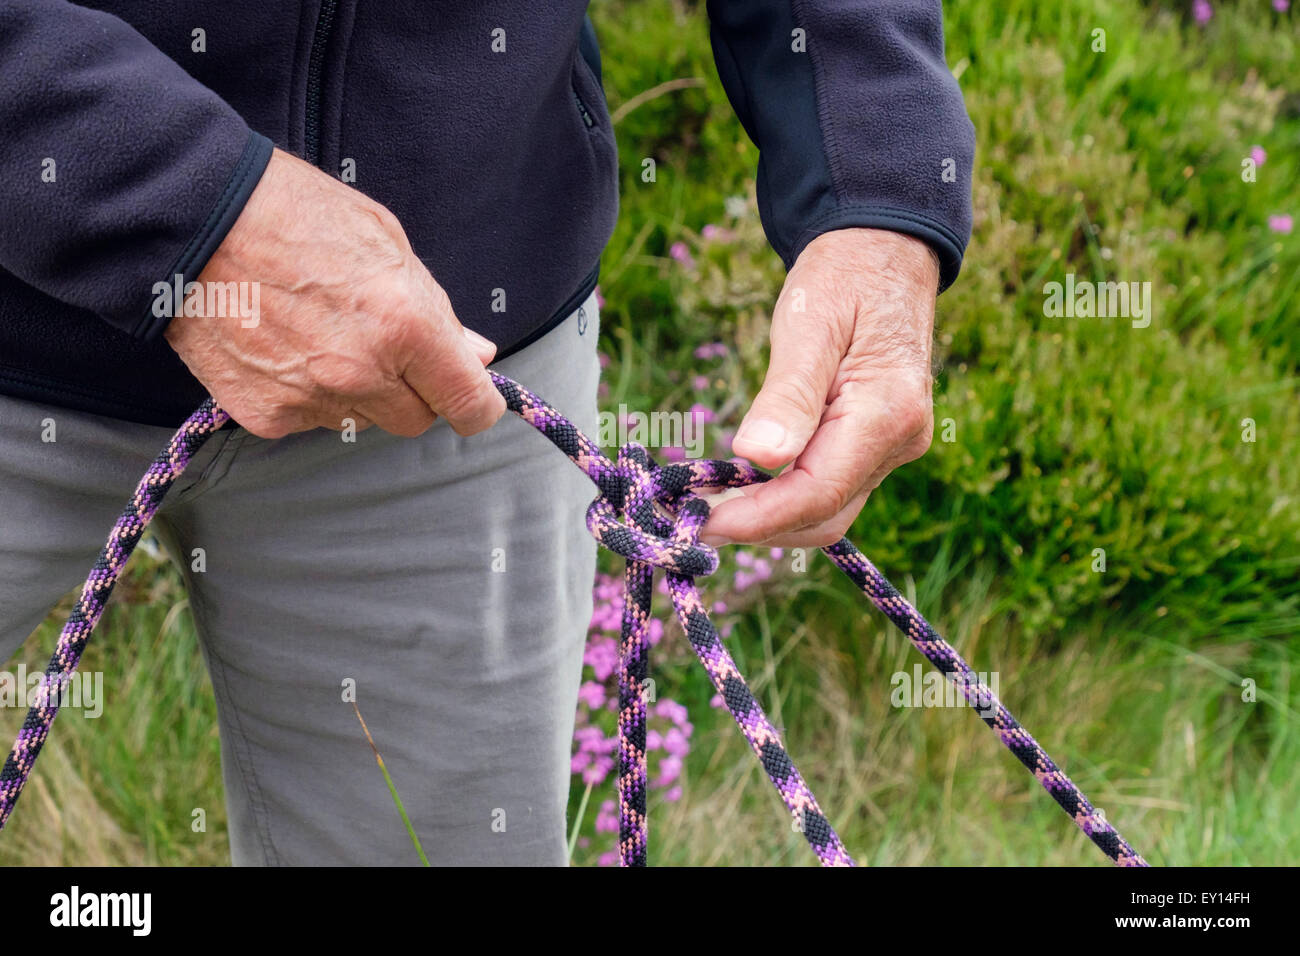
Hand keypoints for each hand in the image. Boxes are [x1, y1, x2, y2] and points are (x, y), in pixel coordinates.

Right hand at [164, 148, 504, 438]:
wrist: (190, 220)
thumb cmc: (292, 214)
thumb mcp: (386, 244)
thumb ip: (436, 310)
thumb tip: (477, 355)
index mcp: (405, 325)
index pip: (468, 404)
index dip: (474, 402)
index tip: (469, 396)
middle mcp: (362, 373)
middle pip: (415, 419)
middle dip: (411, 391)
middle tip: (380, 345)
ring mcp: (312, 400)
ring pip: (361, 420)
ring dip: (357, 392)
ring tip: (319, 332)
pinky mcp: (267, 415)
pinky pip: (310, 420)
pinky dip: (307, 394)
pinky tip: (284, 345)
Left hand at [700, 228, 938, 547]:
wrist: (886, 251)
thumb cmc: (843, 276)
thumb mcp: (809, 324)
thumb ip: (787, 395)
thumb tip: (756, 457)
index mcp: (887, 413)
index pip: (817, 493)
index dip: (756, 517)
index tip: (699, 520)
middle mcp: (900, 442)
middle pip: (824, 516)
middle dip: (757, 527)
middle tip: (690, 517)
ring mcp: (894, 447)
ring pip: (827, 511)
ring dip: (768, 518)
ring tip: (707, 503)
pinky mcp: (879, 446)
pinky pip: (830, 488)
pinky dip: (785, 497)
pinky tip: (743, 487)